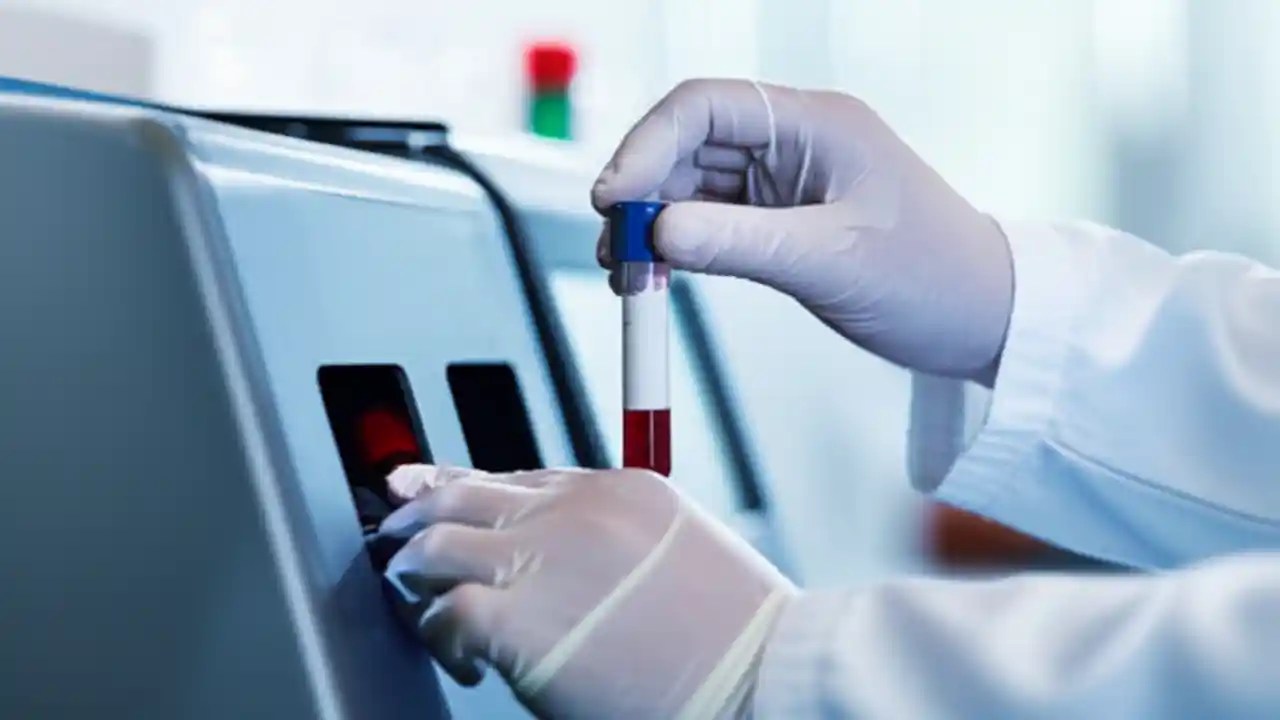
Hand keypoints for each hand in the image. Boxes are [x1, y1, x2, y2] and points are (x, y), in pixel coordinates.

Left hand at [379, 464, 794, 719]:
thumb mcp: (680, 550)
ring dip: (415, 567)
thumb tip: (555, 543)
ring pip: (437, 543)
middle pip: (466, 492)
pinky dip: (437, 634)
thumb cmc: (733, 633)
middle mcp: (573, 512)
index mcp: (616, 487)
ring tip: (413, 588)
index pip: (518, 475)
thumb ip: (615, 534)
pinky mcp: (516, 620)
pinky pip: (443, 614)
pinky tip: (455, 654)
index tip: (428, 483)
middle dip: (418, 508)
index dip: (463, 480)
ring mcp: (542, 561)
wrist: (760, 679)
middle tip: (394, 527)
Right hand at [593, 79, 1012, 384]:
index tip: (614, 199)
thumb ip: (738, 244)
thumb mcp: (830, 261)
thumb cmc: (933, 277)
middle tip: (614, 248)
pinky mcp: (780, 219)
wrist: (983, 318)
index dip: (647, 146)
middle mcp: (795, 141)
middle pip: (688, 144)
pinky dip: (678, 246)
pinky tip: (655, 274)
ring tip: (625, 274)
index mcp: (816, 123)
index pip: (706, 106)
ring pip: (692, 185)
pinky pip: (711, 220)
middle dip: (642, 193)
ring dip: (653, 224)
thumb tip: (657, 233)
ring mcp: (785, 180)